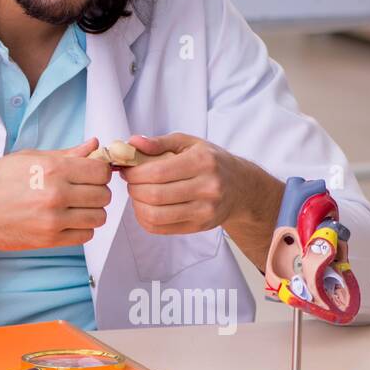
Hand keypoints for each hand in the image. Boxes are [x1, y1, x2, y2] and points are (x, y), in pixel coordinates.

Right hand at [0, 137, 111, 249]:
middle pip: (103, 195)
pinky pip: (85, 235)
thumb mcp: (28, 157)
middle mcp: (55, 194)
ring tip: (76, 206)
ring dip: (92, 211)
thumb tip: (94, 146)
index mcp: (52, 169)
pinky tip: (68, 220)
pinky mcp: (49, 240)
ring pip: (98, 217)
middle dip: (97, 191)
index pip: (100, 171)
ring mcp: (53, 220)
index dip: (100, 171)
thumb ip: (65, 154)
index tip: (91, 173)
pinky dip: (82, 228)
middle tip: (83, 190)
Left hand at [119, 132, 258, 234]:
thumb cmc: (211, 162)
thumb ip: (160, 142)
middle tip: (131, 182)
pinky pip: (161, 228)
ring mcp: (205, 210)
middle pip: (155, 195)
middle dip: (134, 188)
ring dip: (137, 205)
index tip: (127, 169)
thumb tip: (132, 142)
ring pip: (156, 215)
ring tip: (138, 194)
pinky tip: (146, 207)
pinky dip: (145, 219)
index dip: (135, 173)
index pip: (157, 172)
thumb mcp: (190, 143)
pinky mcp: (200, 226)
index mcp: (203, 162)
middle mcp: (207, 187)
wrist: (241, 187)